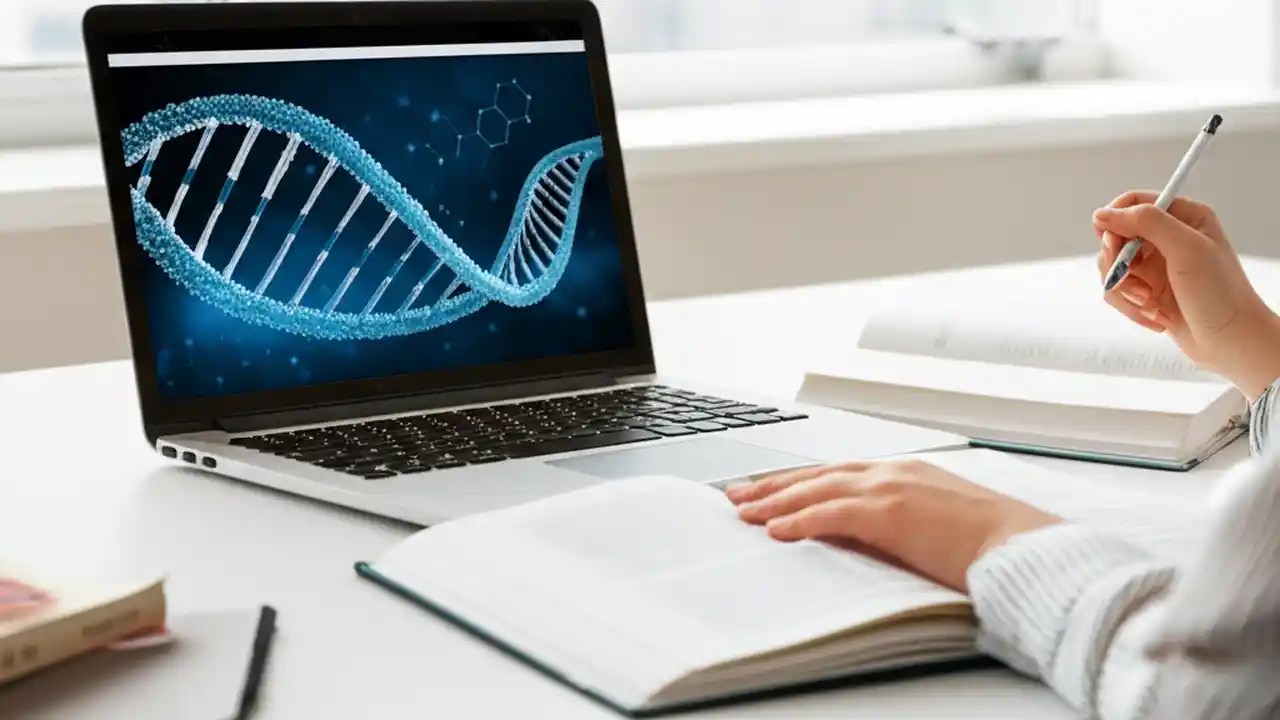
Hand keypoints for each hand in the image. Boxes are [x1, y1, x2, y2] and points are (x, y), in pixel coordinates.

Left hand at [726, 460, 1059, 591]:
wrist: (1021, 546)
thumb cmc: (988, 542)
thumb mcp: (931, 524)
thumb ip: (893, 521)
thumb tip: (855, 534)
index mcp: (903, 472)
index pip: (837, 474)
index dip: (799, 481)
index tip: (769, 489)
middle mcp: (892, 472)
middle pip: (818, 475)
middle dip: (774, 485)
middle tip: (737, 495)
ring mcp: (891, 488)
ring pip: (817, 490)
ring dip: (776, 502)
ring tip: (745, 513)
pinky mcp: (891, 512)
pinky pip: (832, 514)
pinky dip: (800, 520)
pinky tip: (777, 530)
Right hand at [1094, 192, 1279, 399]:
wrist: (1231, 342)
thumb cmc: (1220, 295)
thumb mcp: (1186, 248)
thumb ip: (1146, 222)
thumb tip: (1103, 214)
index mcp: (1185, 218)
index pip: (1134, 202)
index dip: (1115, 220)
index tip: (1112, 243)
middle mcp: (1169, 238)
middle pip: (1116, 236)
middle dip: (1117, 262)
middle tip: (1129, 278)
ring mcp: (1157, 266)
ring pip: (1113, 267)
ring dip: (1125, 289)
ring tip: (1149, 303)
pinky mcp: (1148, 291)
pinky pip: (1118, 292)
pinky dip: (1130, 306)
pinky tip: (1155, 316)